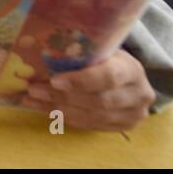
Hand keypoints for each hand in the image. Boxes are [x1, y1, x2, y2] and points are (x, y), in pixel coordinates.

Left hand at [21, 50, 155, 130]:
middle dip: (63, 97)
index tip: (54, 81)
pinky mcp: (124, 127)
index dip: (81, 81)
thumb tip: (33, 46)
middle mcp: (139, 94)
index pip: (108, 77)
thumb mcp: (98, 48)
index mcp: (132, 69)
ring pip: (93, 117)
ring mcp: (134, 114)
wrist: (128, 75)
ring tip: (33, 100)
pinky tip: (46, 109)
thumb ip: (77, 49)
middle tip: (34, 90)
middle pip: (99, 101)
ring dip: (60, 110)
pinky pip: (92, 126)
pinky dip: (67, 118)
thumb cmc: (107, 56)